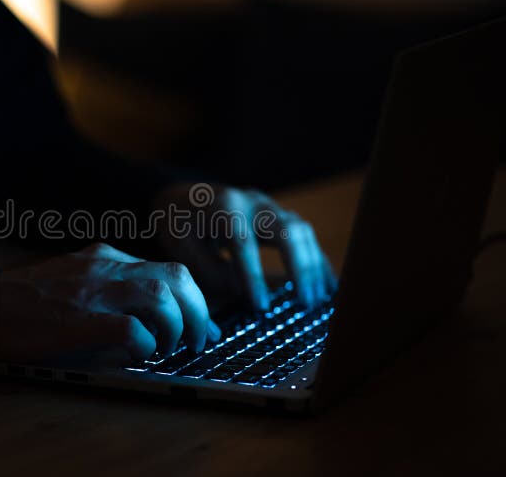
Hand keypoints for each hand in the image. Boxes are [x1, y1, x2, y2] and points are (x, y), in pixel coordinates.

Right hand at [0, 243, 220, 363]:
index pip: (170, 270)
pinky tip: (139, 354)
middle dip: (198, 312)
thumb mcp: (77, 282)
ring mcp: (93, 291)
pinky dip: (144, 344)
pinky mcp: (79, 319)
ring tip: (167, 349)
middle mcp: (106, 268)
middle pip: (177, 278)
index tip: (201, 325)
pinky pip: (129, 327)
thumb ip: (113, 290)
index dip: (196, 300)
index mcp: (107, 258)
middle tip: (195, 340)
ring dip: (175, 328)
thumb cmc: (29, 302)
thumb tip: (154, 321)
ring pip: (161, 298)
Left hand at [154, 184, 336, 310]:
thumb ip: (210, 270)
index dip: (253, 275)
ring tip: (314, 300)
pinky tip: (326, 285)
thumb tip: (243, 293)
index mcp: (221, 207)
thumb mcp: (182, 248)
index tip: (261, 307)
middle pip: (285, 229)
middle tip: (304, 302)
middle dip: (298, 267)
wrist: (182, 198)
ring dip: (311, 265)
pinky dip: (316, 259)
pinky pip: (304, 235)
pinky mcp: (278, 215)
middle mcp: (250, 201)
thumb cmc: (179, 226)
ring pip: (300, 230)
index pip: (242, 242)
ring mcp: (268, 205)